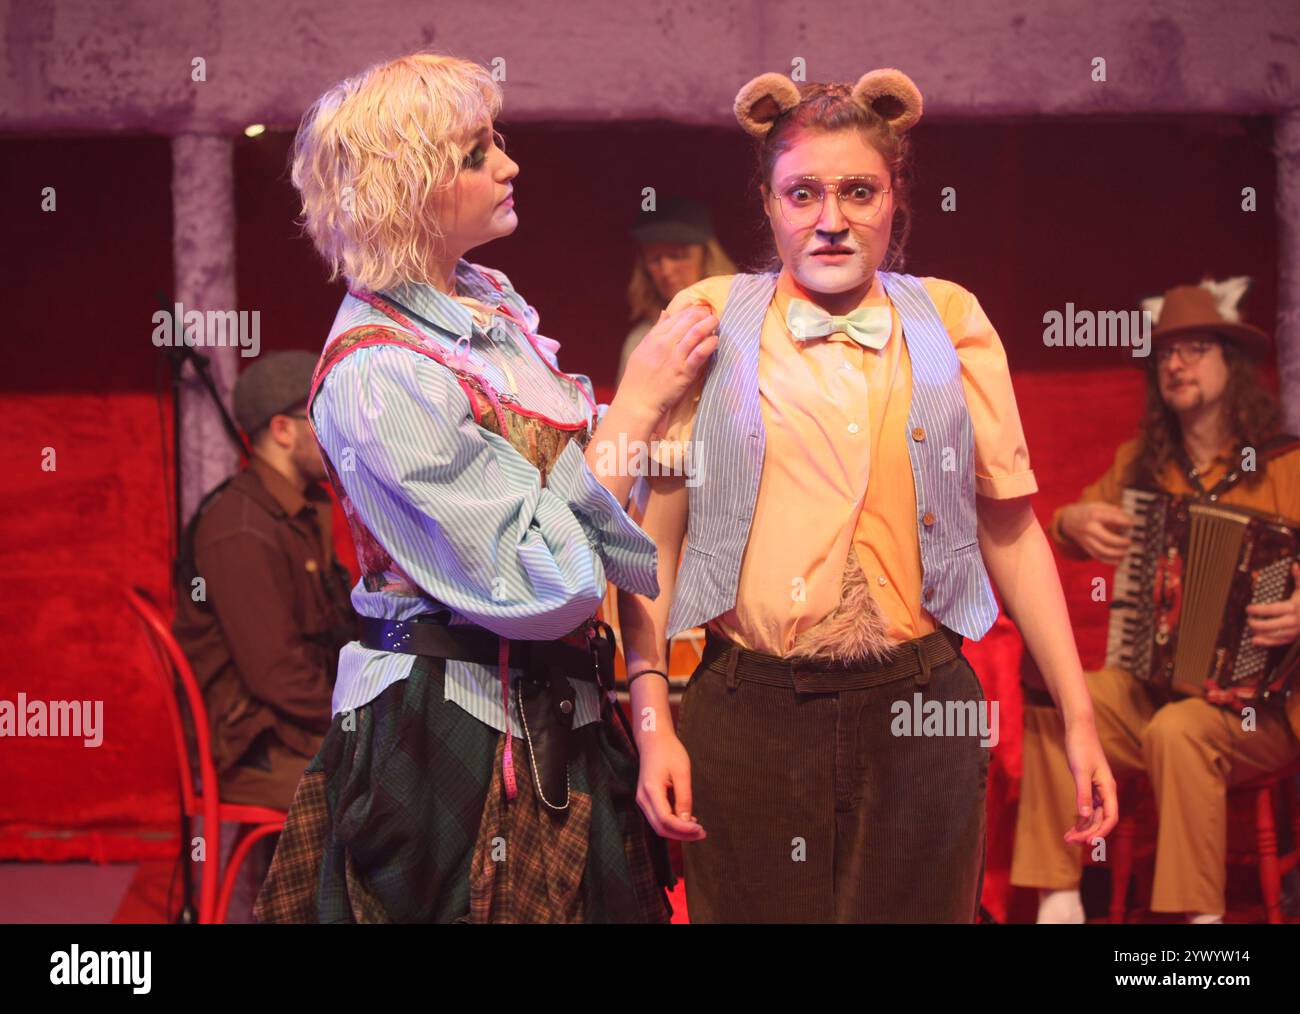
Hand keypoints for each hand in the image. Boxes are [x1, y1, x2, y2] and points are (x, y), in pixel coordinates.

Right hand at [615, 304, 717, 421]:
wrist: (638, 402)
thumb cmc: (637, 378)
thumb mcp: (642, 349)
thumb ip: (655, 331)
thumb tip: (665, 313)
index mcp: (653, 338)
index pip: (676, 317)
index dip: (691, 311)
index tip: (700, 310)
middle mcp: (664, 344)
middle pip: (687, 321)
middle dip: (702, 314)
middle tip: (711, 315)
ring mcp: (674, 358)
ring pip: (695, 333)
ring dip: (709, 325)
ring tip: (716, 322)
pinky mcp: (684, 372)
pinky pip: (700, 353)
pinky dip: (710, 344)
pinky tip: (715, 341)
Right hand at [635, 732, 705, 841]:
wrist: (653, 740)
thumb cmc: (669, 752)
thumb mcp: (682, 772)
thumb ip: (684, 798)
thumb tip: (687, 821)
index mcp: (651, 791)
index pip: (666, 819)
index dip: (683, 829)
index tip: (701, 828)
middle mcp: (643, 799)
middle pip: (660, 827)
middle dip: (681, 835)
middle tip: (702, 833)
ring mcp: (642, 800)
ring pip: (658, 825)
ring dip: (677, 831)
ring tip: (697, 830)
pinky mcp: (646, 799)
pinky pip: (658, 818)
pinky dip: (672, 824)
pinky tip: (688, 821)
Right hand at [1060, 501, 1132, 565]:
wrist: (1069, 521)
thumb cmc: (1089, 512)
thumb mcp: (1100, 506)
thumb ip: (1115, 512)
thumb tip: (1130, 520)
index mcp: (1094, 515)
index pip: (1112, 519)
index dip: (1125, 522)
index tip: (1131, 524)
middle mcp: (1089, 528)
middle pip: (1107, 539)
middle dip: (1121, 542)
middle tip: (1129, 541)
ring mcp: (1087, 540)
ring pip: (1103, 551)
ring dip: (1117, 553)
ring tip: (1126, 551)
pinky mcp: (1087, 548)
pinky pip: (1099, 557)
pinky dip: (1110, 561)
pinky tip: (1120, 560)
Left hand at [1062, 719, 1117, 846]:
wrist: (1079, 730)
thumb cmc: (1081, 747)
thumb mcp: (1080, 771)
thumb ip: (1083, 793)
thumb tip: (1084, 816)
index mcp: (1108, 788)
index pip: (1111, 817)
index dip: (1102, 831)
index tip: (1090, 842)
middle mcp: (1106, 791)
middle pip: (1101, 820)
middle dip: (1088, 832)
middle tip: (1070, 841)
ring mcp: (1098, 790)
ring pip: (1094, 816)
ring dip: (1083, 828)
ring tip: (1068, 839)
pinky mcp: (1089, 787)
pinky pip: (1088, 809)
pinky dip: (1081, 819)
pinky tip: (1072, 828)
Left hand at [1247, 563, 1299, 646]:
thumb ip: (1299, 578)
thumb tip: (1294, 565)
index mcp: (1294, 607)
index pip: (1272, 609)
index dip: (1258, 609)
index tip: (1248, 608)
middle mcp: (1294, 621)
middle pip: (1272, 625)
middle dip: (1257, 623)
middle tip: (1248, 620)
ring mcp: (1295, 632)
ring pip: (1275, 635)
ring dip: (1260, 633)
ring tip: (1250, 628)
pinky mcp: (1294, 639)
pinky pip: (1279, 642)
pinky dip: (1267, 643)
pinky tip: (1255, 640)